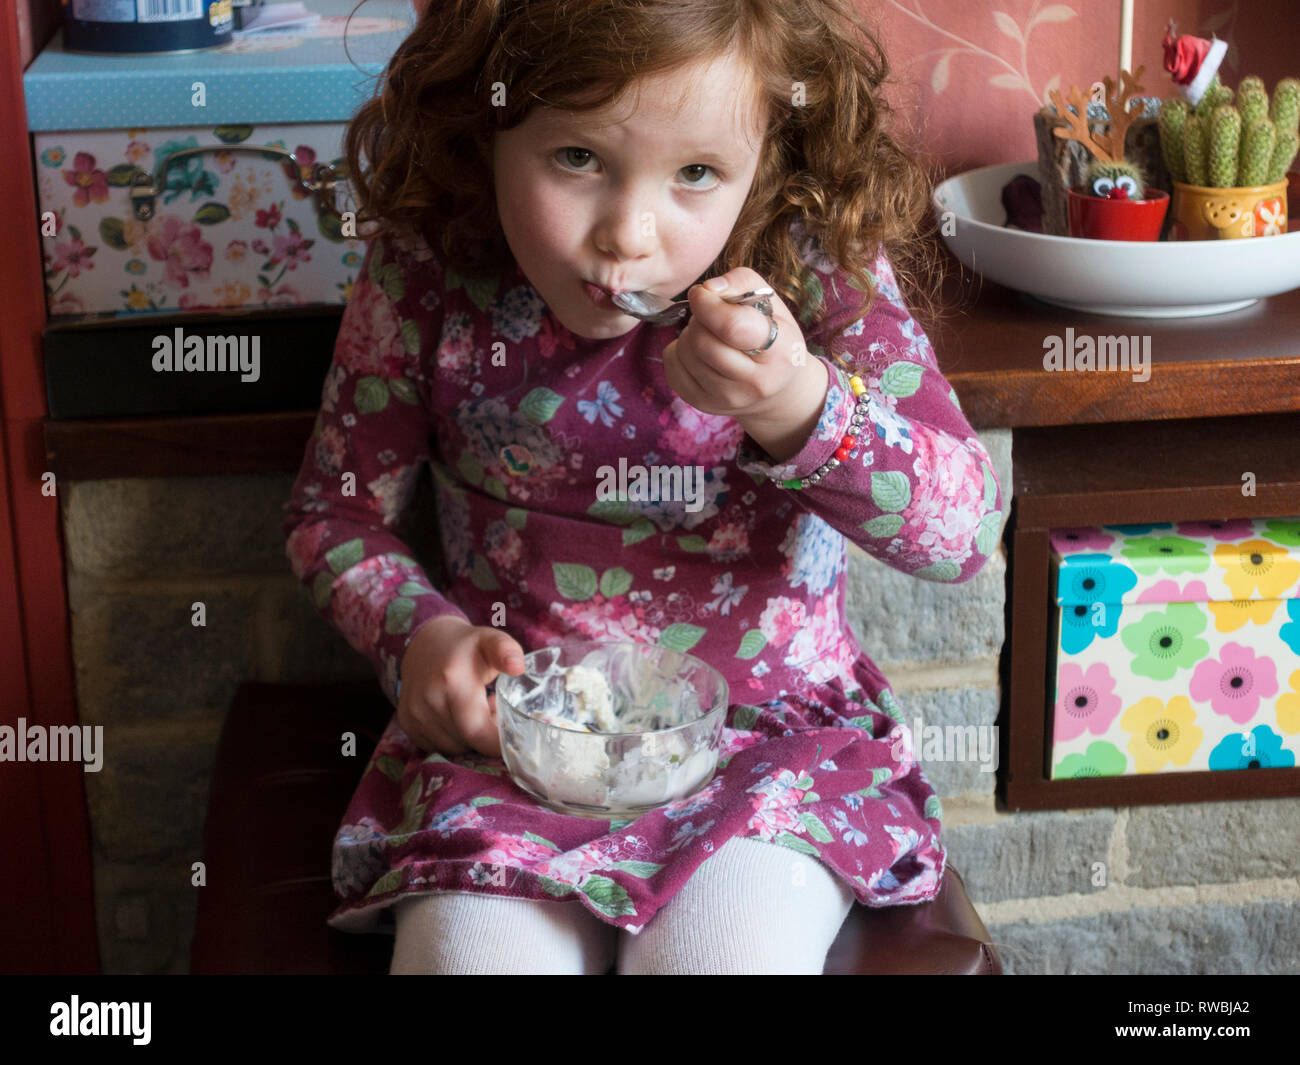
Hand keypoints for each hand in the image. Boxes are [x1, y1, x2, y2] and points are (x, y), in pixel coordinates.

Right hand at [396, 615, 525, 756]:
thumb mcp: (490, 640)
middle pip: (468, 742)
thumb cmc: (465, 647)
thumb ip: (506, 650)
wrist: (424, 644)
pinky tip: (459, 718)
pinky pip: (437, 746)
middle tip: (495, 715)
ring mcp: (414, 714)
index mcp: (452, 682)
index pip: (478, 730)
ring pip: (453, 747)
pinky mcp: (406, 723)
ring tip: (476, 713)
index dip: (497, 741)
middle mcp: (428, 701)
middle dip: (486, 736)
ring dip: (469, 738)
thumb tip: (518, 667)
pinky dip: (453, 738)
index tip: (514, 737)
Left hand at [662, 267, 828, 461]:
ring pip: (686, 353)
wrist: (778, 389)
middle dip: (699, 319)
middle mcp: (755, 383)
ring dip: (690, 333)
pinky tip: (698, 351)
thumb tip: (708, 289)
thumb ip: (742, 284)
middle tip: (711, 316)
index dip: (708, 305)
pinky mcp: (704, 404)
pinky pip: (672, 366)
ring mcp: (728, 398)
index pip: (732, 327)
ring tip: (709, 333)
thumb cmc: (774, 335)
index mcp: (780, 353)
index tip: (702, 294)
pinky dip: (678, 350)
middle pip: (703, 342)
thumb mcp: (771, 303)